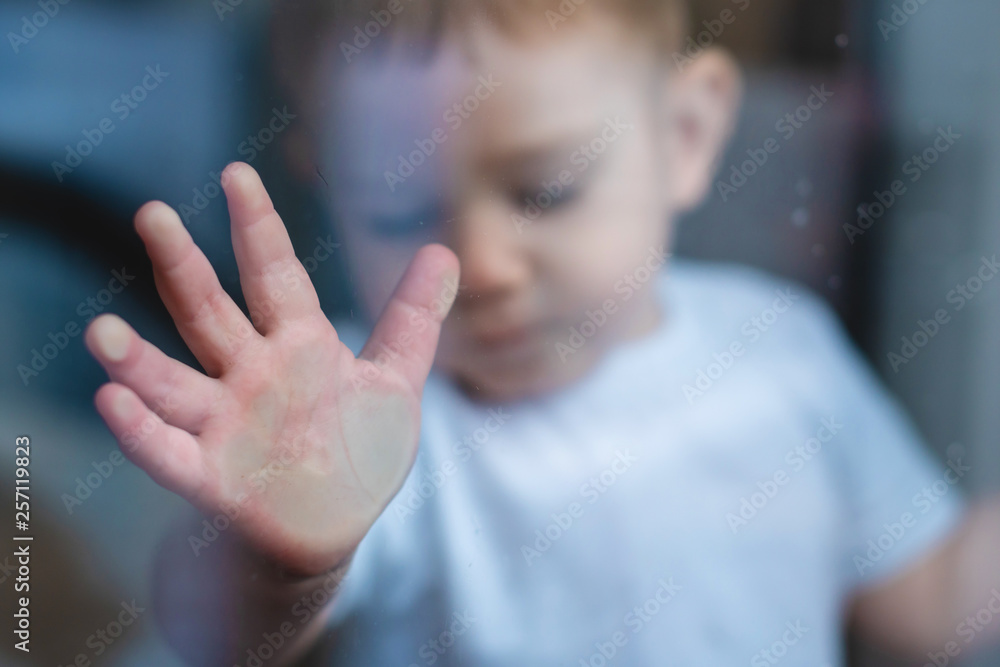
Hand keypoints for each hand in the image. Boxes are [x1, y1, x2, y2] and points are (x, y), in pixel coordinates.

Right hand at [85, 163, 458, 574]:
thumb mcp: (393, 382)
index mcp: (298, 344)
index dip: (257, 227)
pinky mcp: (212, 478)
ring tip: (101, 331)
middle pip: (209, 312)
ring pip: (174, 383)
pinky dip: (142, 433)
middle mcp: (252, 374)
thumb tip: (445, 251)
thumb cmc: (355, 449)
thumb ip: (413, 321)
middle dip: (182, 266)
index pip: (274, 274)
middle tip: (151, 214)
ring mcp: (226, 424)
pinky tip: (112, 402)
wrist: (330, 527)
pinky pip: (170, 454)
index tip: (236, 174)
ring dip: (138, 360)